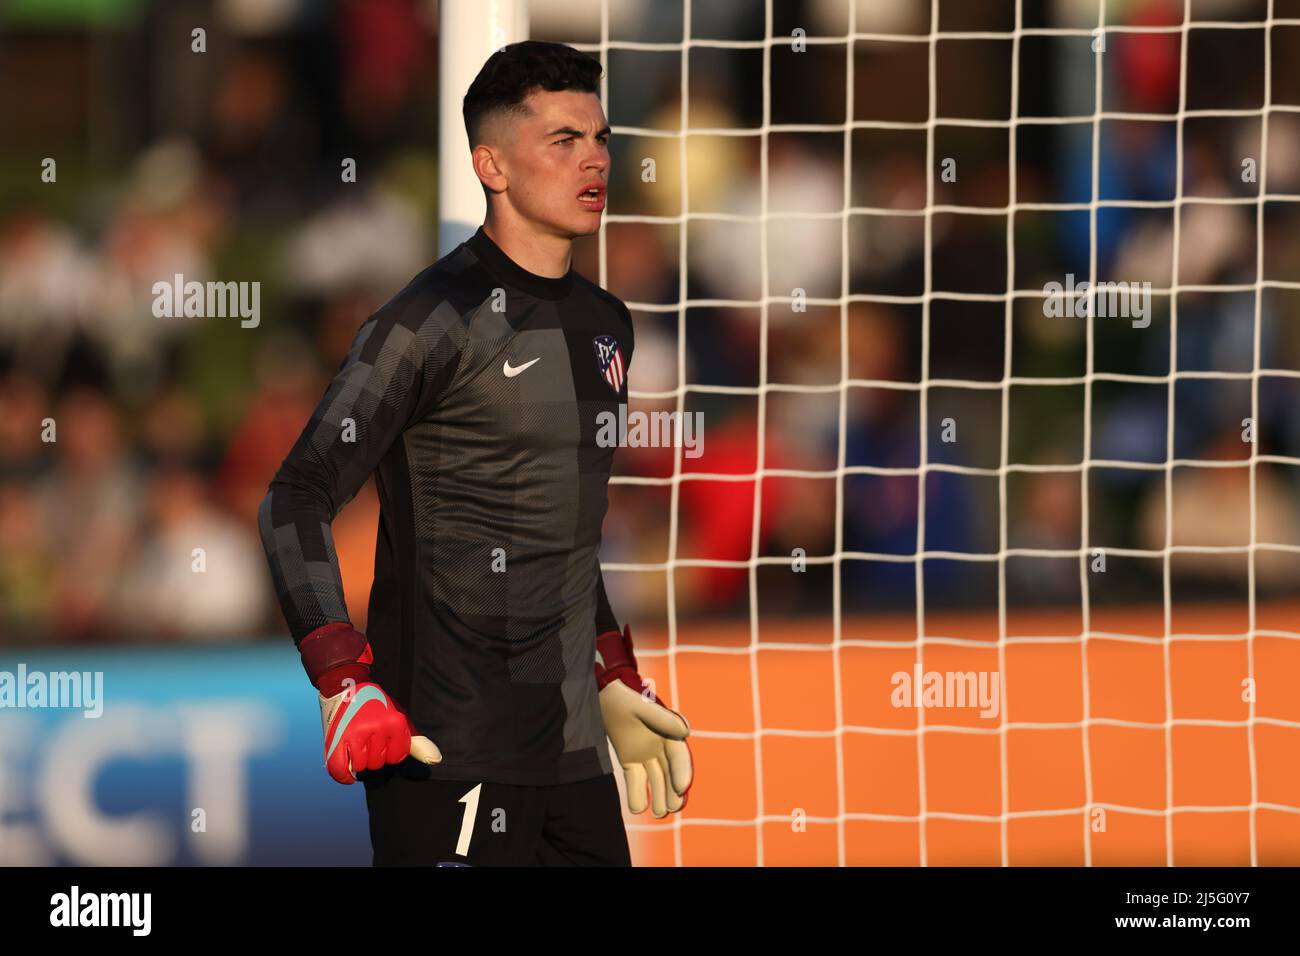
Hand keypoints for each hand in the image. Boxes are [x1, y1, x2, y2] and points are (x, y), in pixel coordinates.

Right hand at [319, 680, 441, 784]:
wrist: (346, 686)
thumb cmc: (376, 705)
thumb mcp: (399, 718)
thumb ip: (416, 742)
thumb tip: (436, 759)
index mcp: (396, 722)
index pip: (397, 756)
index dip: (389, 751)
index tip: (382, 737)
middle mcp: (378, 727)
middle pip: (378, 763)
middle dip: (373, 755)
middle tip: (366, 736)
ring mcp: (356, 733)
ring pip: (361, 766)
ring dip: (358, 761)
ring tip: (356, 742)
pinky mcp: (336, 738)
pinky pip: (340, 769)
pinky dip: (343, 775)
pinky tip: (347, 771)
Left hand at [595, 625, 692, 816]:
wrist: (601, 696)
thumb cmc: (623, 697)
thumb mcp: (641, 706)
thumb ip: (661, 718)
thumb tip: (686, 732)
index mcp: (668, 731)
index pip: (679, 756)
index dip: (682, 772)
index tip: (682, 788)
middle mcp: (661, 745)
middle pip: (670, 772)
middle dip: (673, 791)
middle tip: (673, 808)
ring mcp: (646, 754)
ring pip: (656, 779)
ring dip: (659, 796)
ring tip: (660, 814)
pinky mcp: (630, 760)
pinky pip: (636, 780)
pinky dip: (638, 794)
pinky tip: (638, 808)